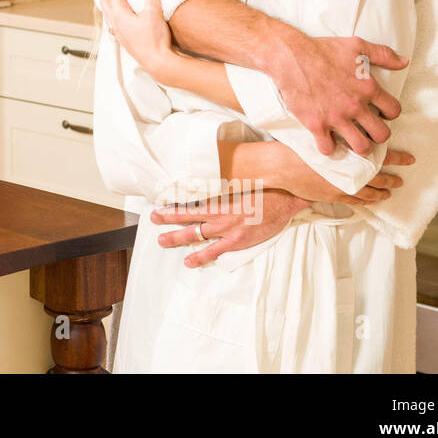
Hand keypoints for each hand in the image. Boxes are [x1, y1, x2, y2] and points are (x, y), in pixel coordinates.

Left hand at [98, 0, 175, 79]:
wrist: (158, 63)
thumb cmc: (155, 39)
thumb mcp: (154, 11)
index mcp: (120, 14)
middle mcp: (115, 23)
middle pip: (104, 0)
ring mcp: (119, 33)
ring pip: (107, 13)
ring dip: (105, 0)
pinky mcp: (125, 41)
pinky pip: (113, 24)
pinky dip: (111, 17)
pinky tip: (113, 22)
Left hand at [150, 190, 307, 267]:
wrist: (284, 200)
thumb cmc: (264, 189)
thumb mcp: (241, 182)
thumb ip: (223, 183)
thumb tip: (209, 176)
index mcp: (219, 198)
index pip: (190, 201)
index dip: (174, 203)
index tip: (160, 202)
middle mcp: (219, 214)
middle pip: (187, 217)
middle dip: (168, 218)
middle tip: (153, 218)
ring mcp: (226, 229)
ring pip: (195, 235)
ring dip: (176, 238)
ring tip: (162, 240)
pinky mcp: (236, 241)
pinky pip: (213, 251)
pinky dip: (200, 257)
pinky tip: (188, 261)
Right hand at [260, 142, 414, 204]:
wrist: (281, 165)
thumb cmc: (299, 146)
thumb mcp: (323, 134)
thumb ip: (341, 135)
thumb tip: (354, 129)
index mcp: (350, 154)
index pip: (382, 155)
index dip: (397, 157)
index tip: (410, 158)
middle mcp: (351, 172)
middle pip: (381, 175)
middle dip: (394, 176)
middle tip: (403, 176)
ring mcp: (344, 186)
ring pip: (372, 191)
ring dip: (384, 190)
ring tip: (392, 189)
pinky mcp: (335, 196)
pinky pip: (358, 200)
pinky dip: (369, 200)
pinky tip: (374, 199)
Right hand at [270, 31, 408, 155]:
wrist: (290, 57)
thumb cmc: (323, 49)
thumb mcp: (357, 46)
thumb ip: (384, 54)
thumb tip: (404, 62)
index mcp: (368, 88)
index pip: (393, 111)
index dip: (390, 113)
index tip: (381, 112)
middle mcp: (355, 106)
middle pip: (381, 134)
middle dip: (378, 135)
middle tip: (369, 130)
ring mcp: (336, 117)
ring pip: (360, 146)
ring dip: (360, 146)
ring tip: (354, 141)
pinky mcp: (316, 124)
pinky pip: (328, 148)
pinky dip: (329, 148)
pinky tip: (327, 141)